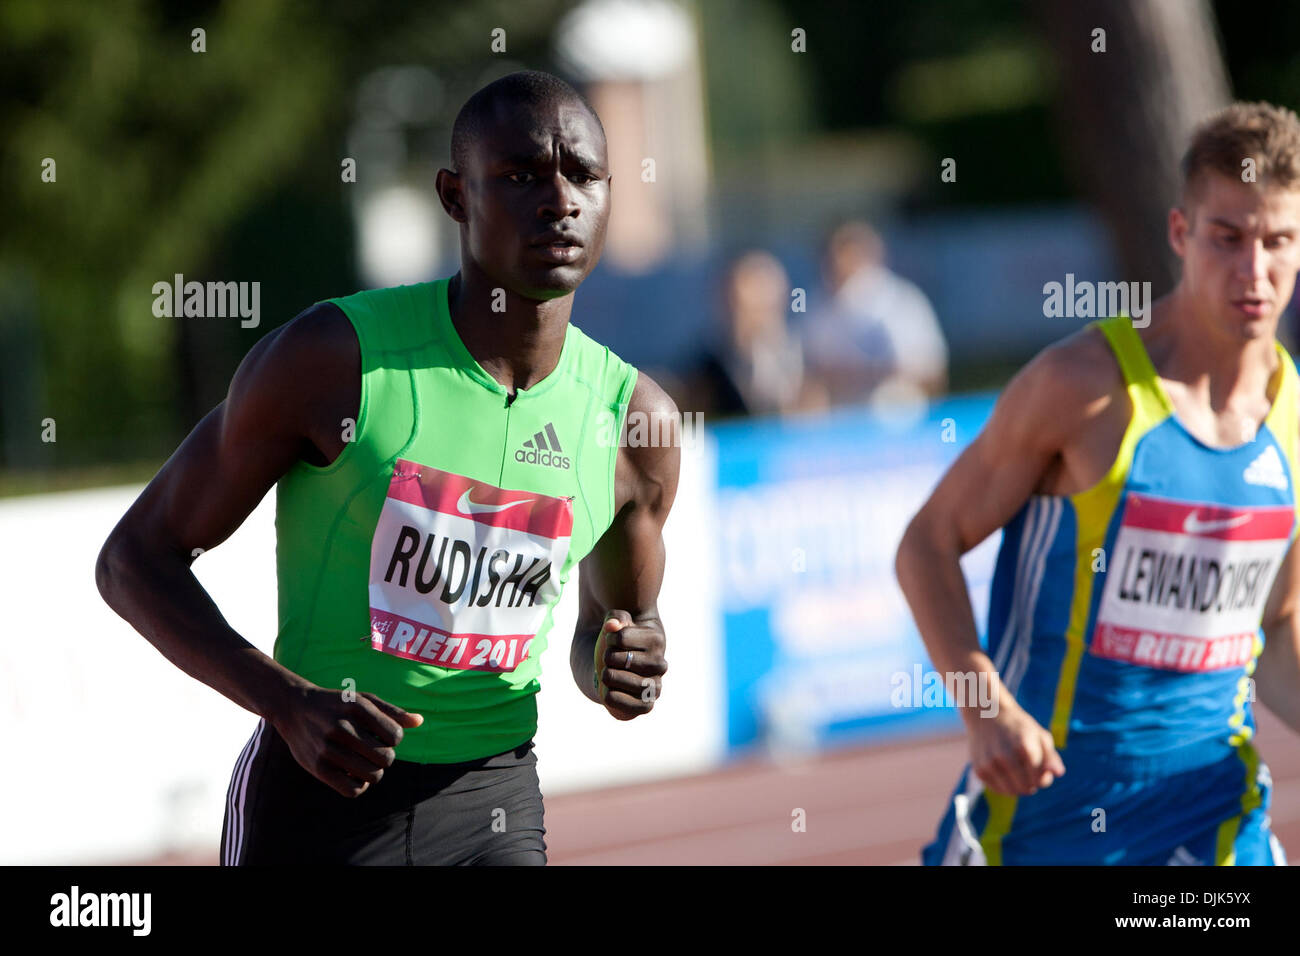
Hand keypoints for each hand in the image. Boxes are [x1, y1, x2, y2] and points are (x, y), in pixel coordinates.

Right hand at [272, 685, 422, 796]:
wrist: (294, 707)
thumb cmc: (337, 703)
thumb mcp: (363, 699)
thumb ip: (392, 712)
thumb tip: (420, 721)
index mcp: (358, 708)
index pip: (396, 736)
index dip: (395, 739)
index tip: (383, 736)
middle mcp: (343, 727)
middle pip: (386, 758)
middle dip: (386, 757)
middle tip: (374, 751)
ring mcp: (328, 748)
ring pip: (372, 776)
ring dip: (374, 773)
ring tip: (366, 763)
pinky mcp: (317, 767)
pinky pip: (352, 790)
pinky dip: (360, 786)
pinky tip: (356, 775)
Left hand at [594, 610, 666, 719]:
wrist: (621, 672)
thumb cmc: (619, 645)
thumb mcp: (616, 627)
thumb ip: (615, 619)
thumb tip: (612, 625)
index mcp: (657, 640)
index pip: (619, 637)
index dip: (609, 638)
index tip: (613, 642)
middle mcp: (661, 664)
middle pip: (614, 658)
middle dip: (606, 657)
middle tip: (612, 660)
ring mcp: (655, 687)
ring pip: (612, 678)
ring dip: (605, 675)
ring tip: (611, 674)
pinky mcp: (646, 706)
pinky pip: (613, 699)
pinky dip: (606, 693)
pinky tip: (613, 689)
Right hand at [966, 698, 1064, 796]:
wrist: (985, 713)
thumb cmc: (1018, 726)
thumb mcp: (1039, 735)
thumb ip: (1051, 757)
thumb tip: (1059, 774)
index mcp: (1025, 748)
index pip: (1041, 781)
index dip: (1043, 776)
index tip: (1039, 765)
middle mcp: (1006, 757)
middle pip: (1027, 788)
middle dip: (1031, 783)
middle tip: (1027, 768)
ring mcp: (990, 764)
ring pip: (1012, 792)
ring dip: (1017, 786)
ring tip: (1016, 770)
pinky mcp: (979, 770)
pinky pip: (998, 790)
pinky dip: (1004, 785)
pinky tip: (1003, 771)